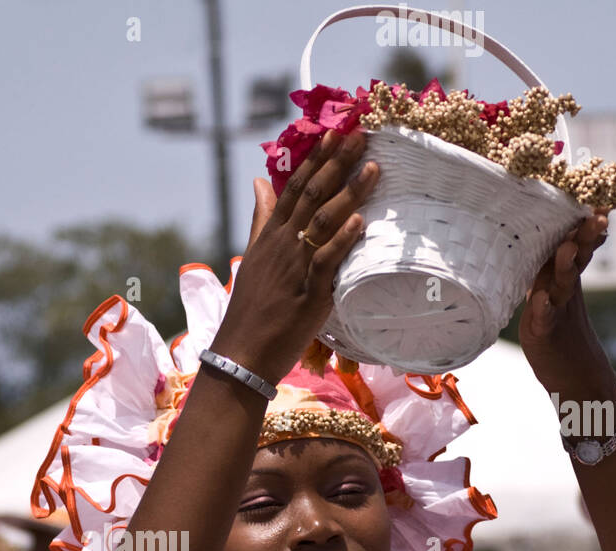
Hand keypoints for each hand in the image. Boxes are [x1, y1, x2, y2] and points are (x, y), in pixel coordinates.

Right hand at [210, 130, 377, 384]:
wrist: (242, 352)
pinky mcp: (308, 292)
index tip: (335, 132)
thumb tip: (259, 182)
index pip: (294, 187)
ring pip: (323, 221)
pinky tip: (360, 220)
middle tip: (361, 134)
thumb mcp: (253, 257)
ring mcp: (295, 267)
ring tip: (373, 168)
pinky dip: (343, 240)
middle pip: (312, 195)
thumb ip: (261, 219)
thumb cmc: (251, 309)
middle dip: (337, 163)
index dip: (315, 158)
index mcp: (270, 236)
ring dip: (349, 193)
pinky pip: (326, 260)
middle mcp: (282, 245)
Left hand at [518, 210, 612, 396]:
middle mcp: (564, 291)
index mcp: (565, 279)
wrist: (575, 378)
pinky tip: (542, 299)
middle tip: (597, 214)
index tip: (597, 199)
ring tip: (567, 246)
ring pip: (562, 284)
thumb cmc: (561, 332)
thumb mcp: (559, 295)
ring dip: (564, 264)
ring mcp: (557, 311)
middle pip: (575, 259)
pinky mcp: (544, 334)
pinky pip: (545, 319)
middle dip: (585, 235)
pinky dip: (544, 309)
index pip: (576, 245)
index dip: (585, 224)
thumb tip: (563, 238)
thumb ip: (559, 268)